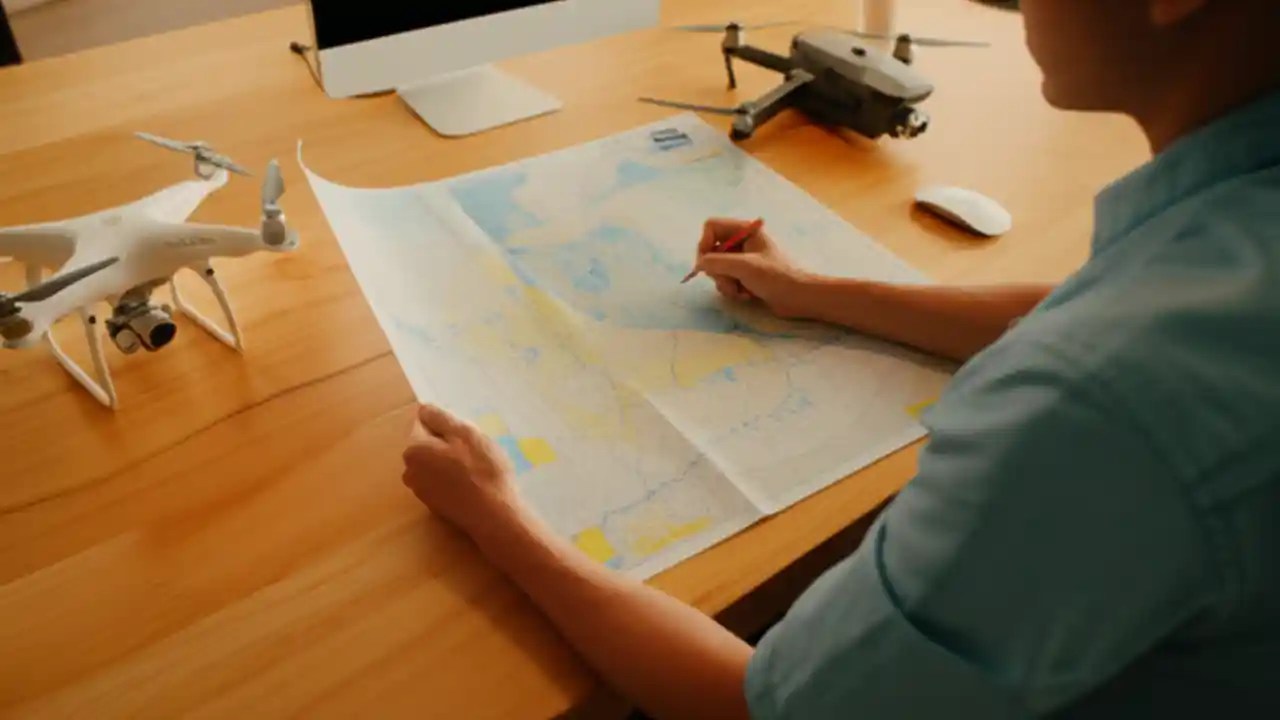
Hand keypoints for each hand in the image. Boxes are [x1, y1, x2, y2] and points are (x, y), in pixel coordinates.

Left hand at [402, 404, 521, 536]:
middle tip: (474, 449)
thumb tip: (422, 409)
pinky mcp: (434, 505)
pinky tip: (472, 483)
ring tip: (475, 467)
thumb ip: (440, 418)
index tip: (465, 433)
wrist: (493, 515)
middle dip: (446, 442)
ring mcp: (420, 491)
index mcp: (413, 449)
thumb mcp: (465, 433)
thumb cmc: (482, 470)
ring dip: (450, 460)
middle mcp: (409, 470)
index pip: (422, 422)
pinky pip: (440, 481)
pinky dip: (453, 478)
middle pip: (427, 444)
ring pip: (434, 463)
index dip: (445, 423)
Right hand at [694, 218, 813, 319]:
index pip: (712, 226)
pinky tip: (746, 295)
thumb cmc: (776, 277)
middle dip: (717, 270)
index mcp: (745, 230)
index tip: (706, 263)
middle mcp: (742, 241)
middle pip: (711, 250)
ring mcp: (743, 260)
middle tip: (729, 281)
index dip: (705, 243)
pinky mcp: (744, 276)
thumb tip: (699, 264)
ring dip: (725, 283)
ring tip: (740, 291)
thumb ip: (717, 262)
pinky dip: (732, 289)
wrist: (799, 298)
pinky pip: (725, 280)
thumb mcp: (744, 267)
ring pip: (717, 268)